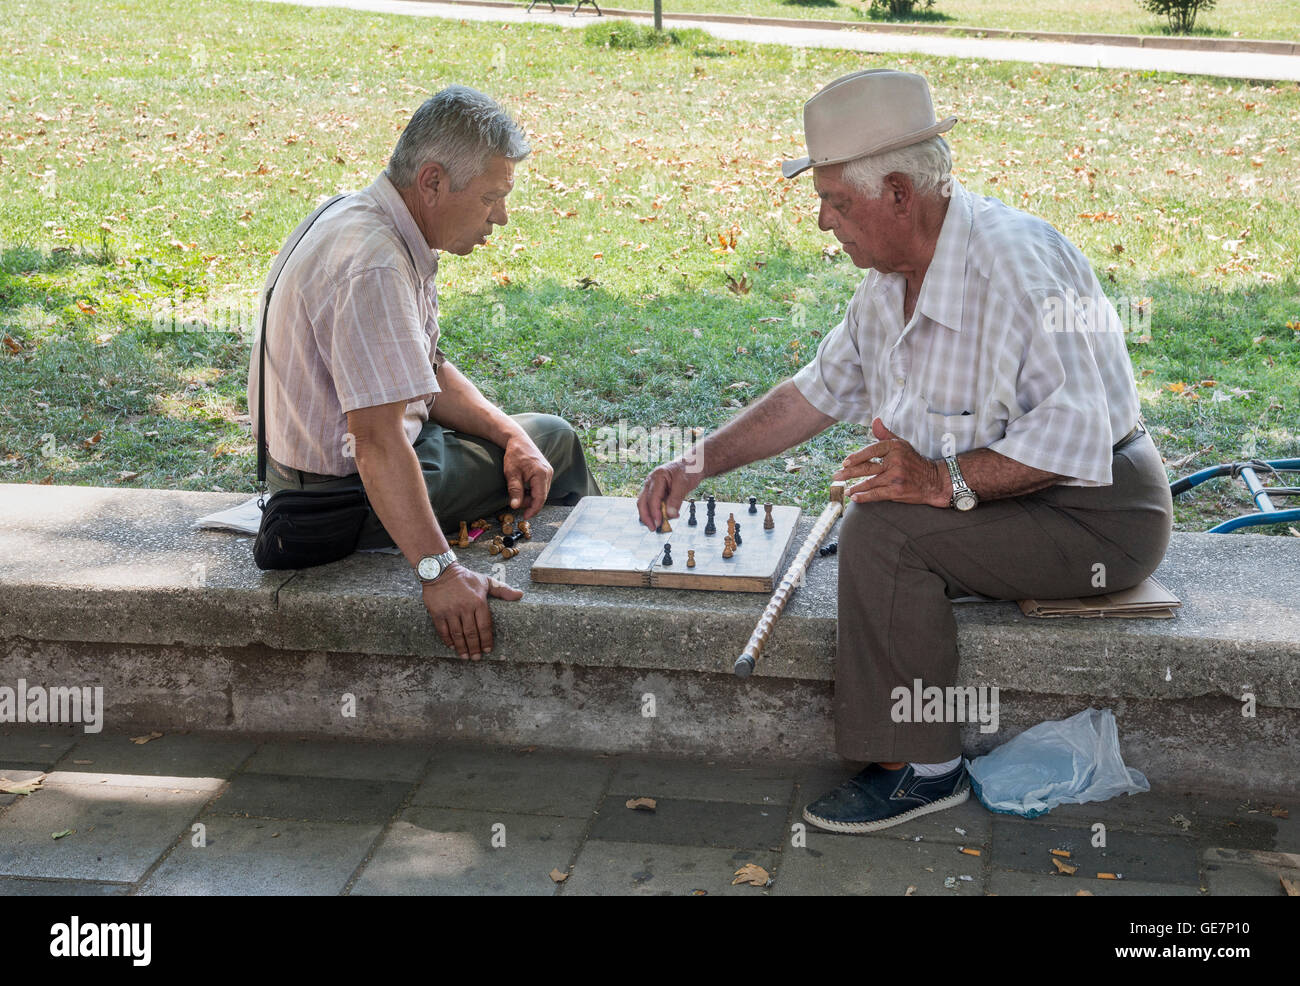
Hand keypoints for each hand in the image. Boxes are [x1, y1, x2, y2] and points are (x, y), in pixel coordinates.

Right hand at [421, 563, 523, 658]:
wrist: (440, 571)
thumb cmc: (466, 578)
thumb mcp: (486, 581)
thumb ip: (502, 590)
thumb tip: (520, 595)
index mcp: (478, 601)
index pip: (484, 626)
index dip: (487, 640)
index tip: (488, 650)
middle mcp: (464, 607)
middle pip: (471, 633)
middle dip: (475, 648)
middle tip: (476, 658)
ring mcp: (450, 611)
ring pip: (457, 634)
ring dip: (462, 647)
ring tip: (465, 656)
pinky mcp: (437, 612)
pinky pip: (443, 630)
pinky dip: (448, 640)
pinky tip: (452, 646)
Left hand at [502, 434, 553, 518]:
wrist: (518, 440)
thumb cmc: (514, 455)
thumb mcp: (511, 474)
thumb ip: (515, 491)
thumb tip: (515, 506)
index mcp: (541, 474)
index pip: (540, 498)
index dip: (533, 509)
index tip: (525, 516)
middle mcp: (548, 473)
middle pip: (542, 496)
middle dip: (530, 502)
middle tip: (516, 501)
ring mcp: (548, 472)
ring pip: (542, 492)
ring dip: (531, 496)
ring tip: (518, 492)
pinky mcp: (546, 471)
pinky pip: (541, 486)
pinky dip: (533, 491)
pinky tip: (523, 487)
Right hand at [637, 459, 701, 530]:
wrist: (692, 465)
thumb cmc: (688, 471)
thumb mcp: (684, 484)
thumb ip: (676, 499)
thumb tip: (670, 515)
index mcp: (657, 476)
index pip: (652, 498)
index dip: (654, 512)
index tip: (658, 523)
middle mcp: (651, 481)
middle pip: (643, 502)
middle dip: (646, 517)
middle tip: (653, 529)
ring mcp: (652, 486)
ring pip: (645, 504)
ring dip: (650, 516)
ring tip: (660, 525)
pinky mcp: (656, 492)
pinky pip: (652, 503)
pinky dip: (656, 512)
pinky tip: (665, 517)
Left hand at [833, 418, 950, 507]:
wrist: (934, 481)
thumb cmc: (914, 461)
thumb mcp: (902, 444)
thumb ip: (885, 434)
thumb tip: (875, 420)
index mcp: (894, 447)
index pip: (871, 450)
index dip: (857, 457)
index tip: (845, 462)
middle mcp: (895, 461)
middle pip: (867, 467)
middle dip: (849, 473)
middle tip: (836, 476)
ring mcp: (896, 477)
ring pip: (870, 482)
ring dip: (854, 487)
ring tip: (844, 489)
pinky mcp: (897, 491)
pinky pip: (876, 494)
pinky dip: (864, 496)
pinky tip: (855, 497)